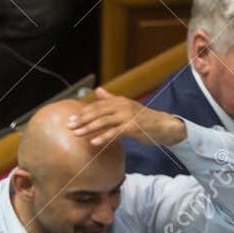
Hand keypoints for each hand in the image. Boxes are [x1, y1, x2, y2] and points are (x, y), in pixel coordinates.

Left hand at [67, 87, 186, 147]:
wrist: (164, 126)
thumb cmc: (143, 119)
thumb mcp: (126, 106)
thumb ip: (111, 99)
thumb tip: (99, 90)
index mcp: (119, 101)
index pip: (97, 106)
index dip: (83, 112)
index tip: (71, 119)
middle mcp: (122, 106)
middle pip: (97, 112)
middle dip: (82, 119)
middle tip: (69, 126)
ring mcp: (127, 116)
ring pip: (103, 121)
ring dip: (88, 128)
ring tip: (77, 134)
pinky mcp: (133, 127)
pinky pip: (115, 132)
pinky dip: (103, 137)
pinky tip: (93, 142)